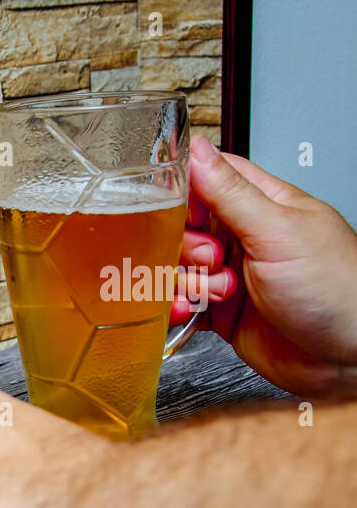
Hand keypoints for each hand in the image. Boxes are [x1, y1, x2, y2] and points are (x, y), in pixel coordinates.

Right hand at [171, 135, 356, 397]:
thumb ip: (229, 191)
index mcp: (263, 205)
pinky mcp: (220, 311)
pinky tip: (191, 313)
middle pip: (182, 227)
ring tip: (216, 295)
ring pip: (176, 267)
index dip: (182, 191)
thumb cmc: (335, 289)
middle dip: (183, 247)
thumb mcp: (277, 231)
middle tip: (211, 260)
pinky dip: (177, 308)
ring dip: (184, 282)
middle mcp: (244, 237)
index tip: (168, 208)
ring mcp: (230, 275)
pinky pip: (180, 302)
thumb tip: (197, 149)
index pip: (208, 179)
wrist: (346, 359)